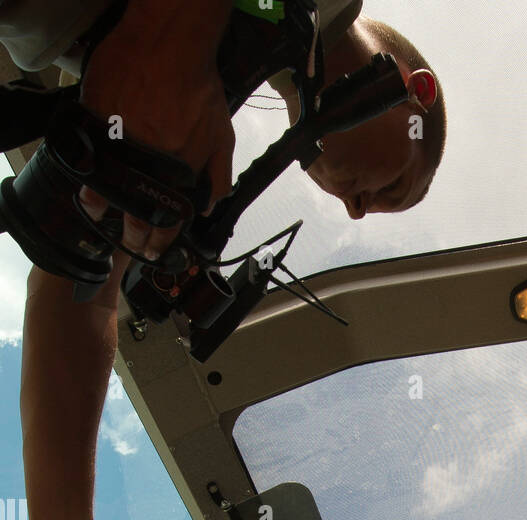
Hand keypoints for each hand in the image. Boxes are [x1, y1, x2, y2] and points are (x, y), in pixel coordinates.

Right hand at [77, 28, 235, 258]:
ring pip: (105, 194)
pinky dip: (89, 179)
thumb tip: (209, 206)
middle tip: (132, 246)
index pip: (167, 224)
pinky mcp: (94, 125)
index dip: (160, 243)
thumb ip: (217, 175)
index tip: (155, 251)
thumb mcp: (221, 134)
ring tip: (105, 222)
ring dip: (105, 213)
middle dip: (133, 239)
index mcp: (175, 176)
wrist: (166, 43)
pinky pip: (88, 161)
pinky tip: (89, 189)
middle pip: (134, 219)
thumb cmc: (196, 85)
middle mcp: (145, 168)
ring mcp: (116, 149)